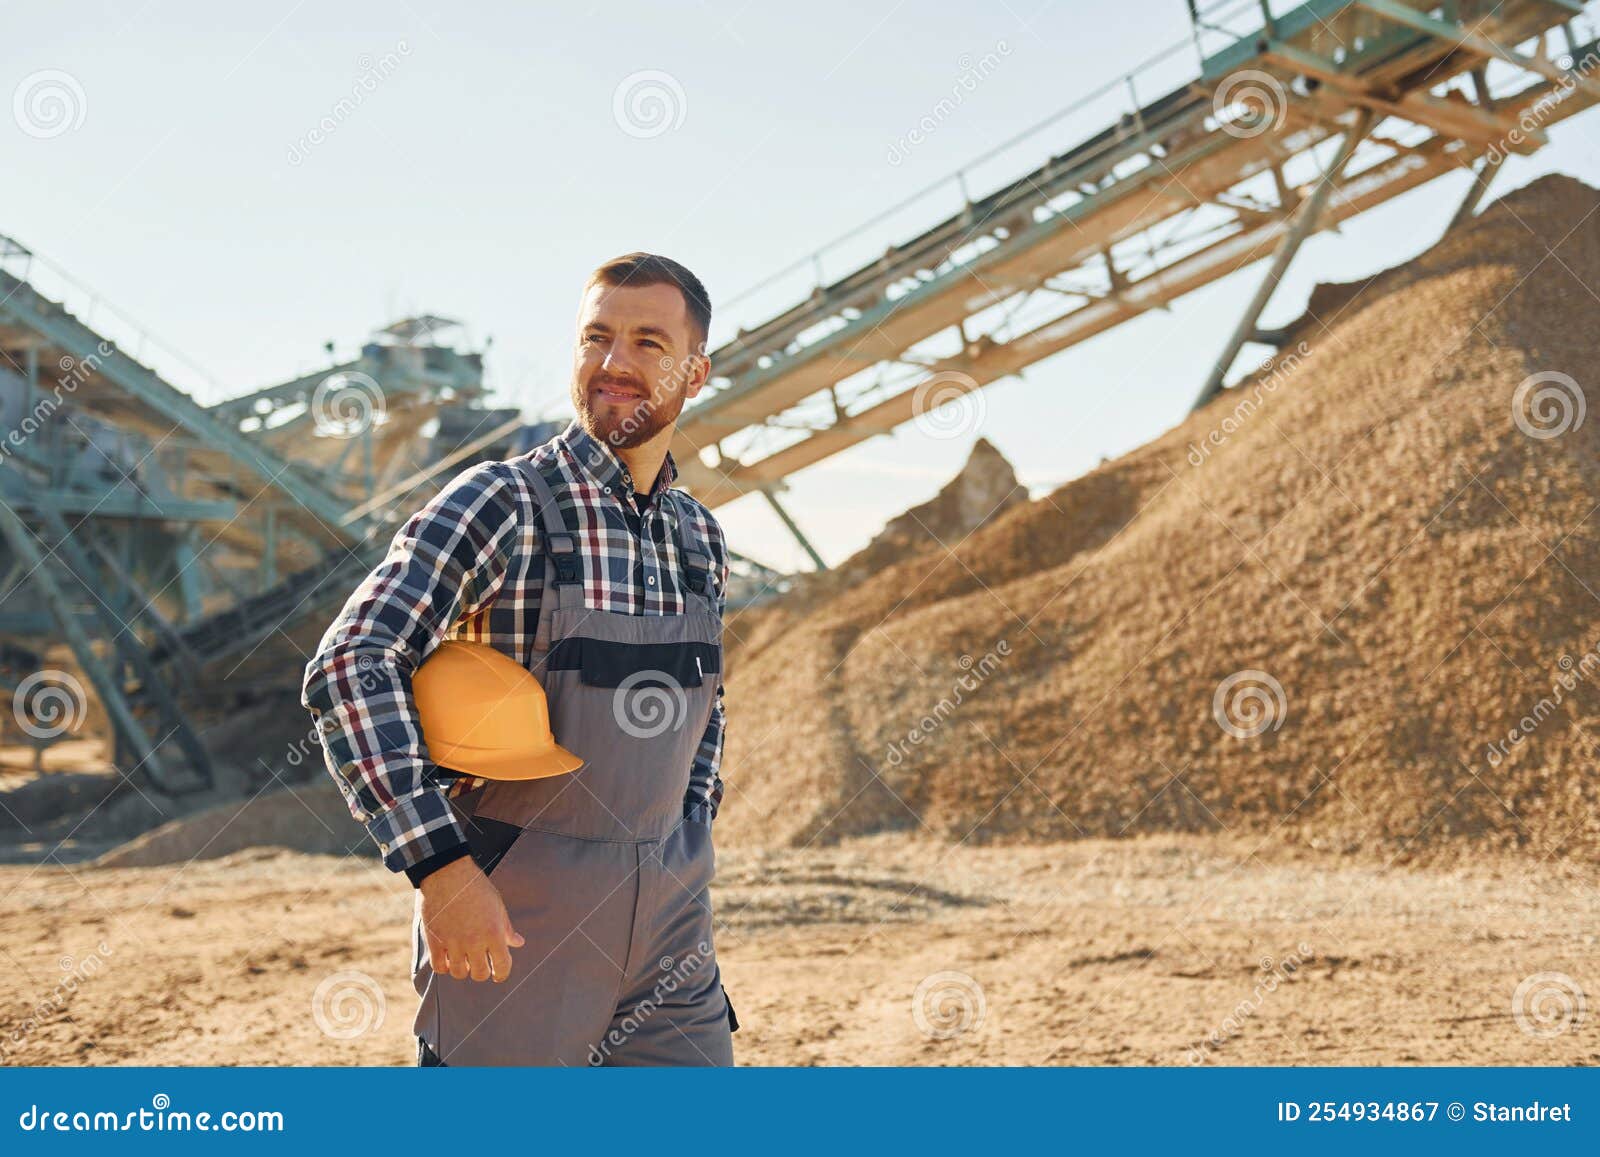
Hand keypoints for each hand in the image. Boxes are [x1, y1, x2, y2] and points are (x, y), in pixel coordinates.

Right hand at [417, 856, 524, 982]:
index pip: (502, 965)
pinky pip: (439, 967)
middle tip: (481, 965)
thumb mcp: (497, 905)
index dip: (502, 974)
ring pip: (459, 973)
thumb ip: (507, 928)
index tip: (498, 974)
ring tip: (464, 961)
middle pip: (480, 974)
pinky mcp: (435, 941)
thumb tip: (518, 943)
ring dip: (463, 970)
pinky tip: (448, 959)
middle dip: (482, 972)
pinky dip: (444, 967)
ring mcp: (453, 943)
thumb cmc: (476, 887)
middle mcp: (474, 941)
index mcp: (493, 933)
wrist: (447, 873)